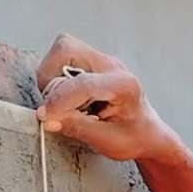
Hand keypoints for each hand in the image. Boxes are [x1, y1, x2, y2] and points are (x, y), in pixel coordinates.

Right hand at [36, 34, 181, 161]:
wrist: (147, 133)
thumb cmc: (134, 136)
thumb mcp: (108, 141)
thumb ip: (78, 128)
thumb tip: (50, 120)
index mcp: (123, 84)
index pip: (82, 83)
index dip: (59, 100)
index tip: (45, 116)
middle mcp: (111, 65)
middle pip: (66, 50)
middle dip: (52, 81)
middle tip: (57, 108)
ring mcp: (101, 61)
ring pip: (62, 51)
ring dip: (52, 77)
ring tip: (64, 103)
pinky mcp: (91, 63)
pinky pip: (63, 59)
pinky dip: (56, 78)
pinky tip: (69, 99)